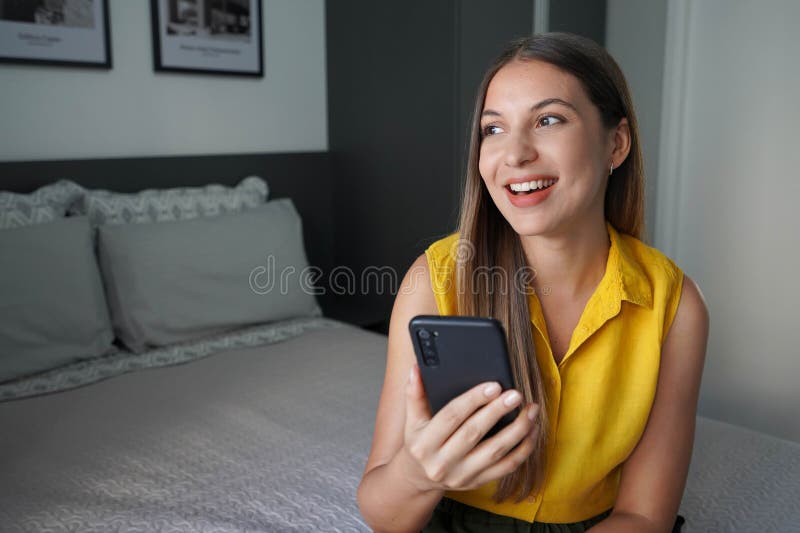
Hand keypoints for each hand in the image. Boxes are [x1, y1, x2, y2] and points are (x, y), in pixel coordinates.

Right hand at [399, 364, 539, 492]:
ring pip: (495, 452)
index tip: (493, 386)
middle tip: (515, 395)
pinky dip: (523, 449)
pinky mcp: (478, 482)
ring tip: (531, 411)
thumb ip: (414, 394)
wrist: (419, 479)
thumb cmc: (419, 442)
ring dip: (517, 431)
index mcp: (424, 444)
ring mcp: (461, 475)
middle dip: (497, 412)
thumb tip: (416, 369)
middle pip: (474, 433)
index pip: (451, 417)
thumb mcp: (411, 421)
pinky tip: (532, 432)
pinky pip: (506, 467)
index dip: (473, 400)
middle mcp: (441, 462)